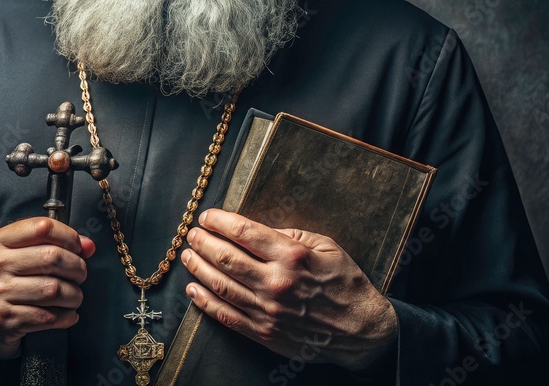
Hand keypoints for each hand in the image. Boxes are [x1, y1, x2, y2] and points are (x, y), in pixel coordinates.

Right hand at [0, 217, 94, 357]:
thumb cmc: (2, 282)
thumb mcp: (16, 255)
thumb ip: (51, 244)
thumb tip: (89, 246)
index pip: (42, 227)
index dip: (69, 236)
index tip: (78, 248)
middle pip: (53, 258)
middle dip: (77, 267)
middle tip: (80, 274)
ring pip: (54, 289)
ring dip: (74, 295)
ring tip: (74, 296)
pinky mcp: (6, 320)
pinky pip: (49, 316)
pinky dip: (66, 316)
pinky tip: (67, 314)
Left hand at [181, 209, 396, 371]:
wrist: (360, 330)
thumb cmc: (346, 284)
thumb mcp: (327, 247)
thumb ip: (292, 236)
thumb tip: (257, 231)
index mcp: (292, 257)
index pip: (245, 233)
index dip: (220, 222)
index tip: (207, 217)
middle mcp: (276, 283)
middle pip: (226, 258)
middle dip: (203, 242)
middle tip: (192, 234)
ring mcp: (268, 310)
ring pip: (221, 285)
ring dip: (198, 268)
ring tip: (187, 256)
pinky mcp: (264, 332)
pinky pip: (226, 315)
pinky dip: (205, 302)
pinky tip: (193, 290)